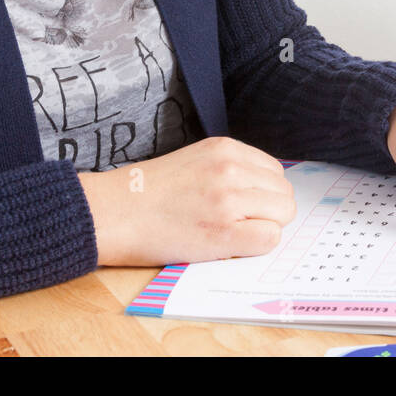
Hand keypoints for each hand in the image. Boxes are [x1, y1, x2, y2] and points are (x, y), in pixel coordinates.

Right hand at [77, 135, 296, 266]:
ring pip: (282, 215)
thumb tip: (264, 190)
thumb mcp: (194, 160)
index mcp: (226, 148)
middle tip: (239, 224)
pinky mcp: (222, 231)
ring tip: (232, 233)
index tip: (244, 206)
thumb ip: (230, 168)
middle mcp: (231, 169)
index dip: (263, 194)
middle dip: (268, 212)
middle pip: (284, 194)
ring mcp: (228, 199)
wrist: (112, 212)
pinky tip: (231, 246)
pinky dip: (257, 245)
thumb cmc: (147, 192)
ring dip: (264, 228)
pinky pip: (269, 239)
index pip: (275, 172)